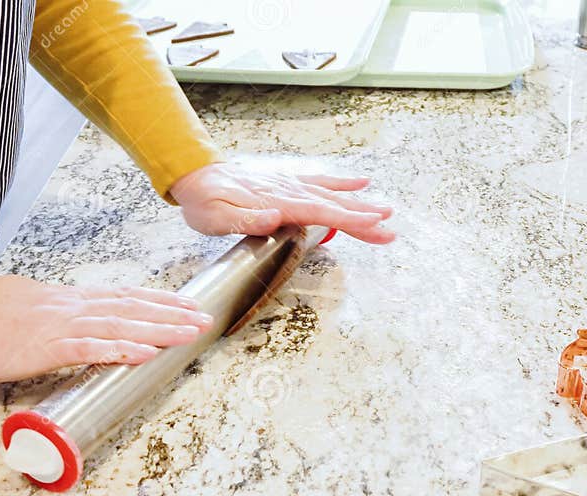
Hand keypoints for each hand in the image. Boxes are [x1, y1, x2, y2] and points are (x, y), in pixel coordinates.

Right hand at [0, 275, 213, 383]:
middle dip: (170, 313)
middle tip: (204, 317)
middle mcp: (69, 306)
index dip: (156, 299)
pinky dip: (120, 349)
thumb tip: (69, 313)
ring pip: (119, 324)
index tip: (185, 303)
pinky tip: (145, 352)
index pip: (121, 295)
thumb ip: (52, 308)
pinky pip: (89, 348)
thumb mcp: (22, 301)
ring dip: (158, 329)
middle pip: (130, 307)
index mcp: (65, 298)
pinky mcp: (44, 347)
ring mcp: (58, 325)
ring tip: (190, 332)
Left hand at [169, 162, 394, 243]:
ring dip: (360, 203)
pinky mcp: (288, 184)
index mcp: (276, 202)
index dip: (348, 219)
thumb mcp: (215, 217)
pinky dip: (342, 182)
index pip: (319, 212)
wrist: (196, 176)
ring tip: (386, 211)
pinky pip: (320, 182)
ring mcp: (290, 186)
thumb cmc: (204, 201)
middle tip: (390, 228)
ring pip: (332, 195)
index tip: (373, 224)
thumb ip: (246, 218)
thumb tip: (275, 218)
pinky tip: (361, 182)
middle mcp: (288, 191)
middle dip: (363, 216)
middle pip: (333, 205)